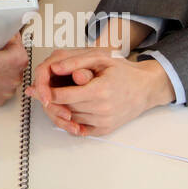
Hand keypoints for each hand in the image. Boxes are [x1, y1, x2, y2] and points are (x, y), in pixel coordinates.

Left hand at [27, 48, 175, 136]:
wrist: (146, 88)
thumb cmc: (124, 71)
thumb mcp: (101, 58)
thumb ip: (76, 61)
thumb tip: (54, 67)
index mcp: (100, 91)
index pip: (64, 96)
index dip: (48, 92)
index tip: (41, 86)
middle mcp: (102, 110)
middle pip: (65, 108)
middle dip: (52, 100)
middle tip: (44, 91)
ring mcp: (104, 122)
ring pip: (71, 119)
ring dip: (61, 110)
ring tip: (57, 98)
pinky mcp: (105, 130)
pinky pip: (81, 129)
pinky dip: (71, 122)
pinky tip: (69, 110)